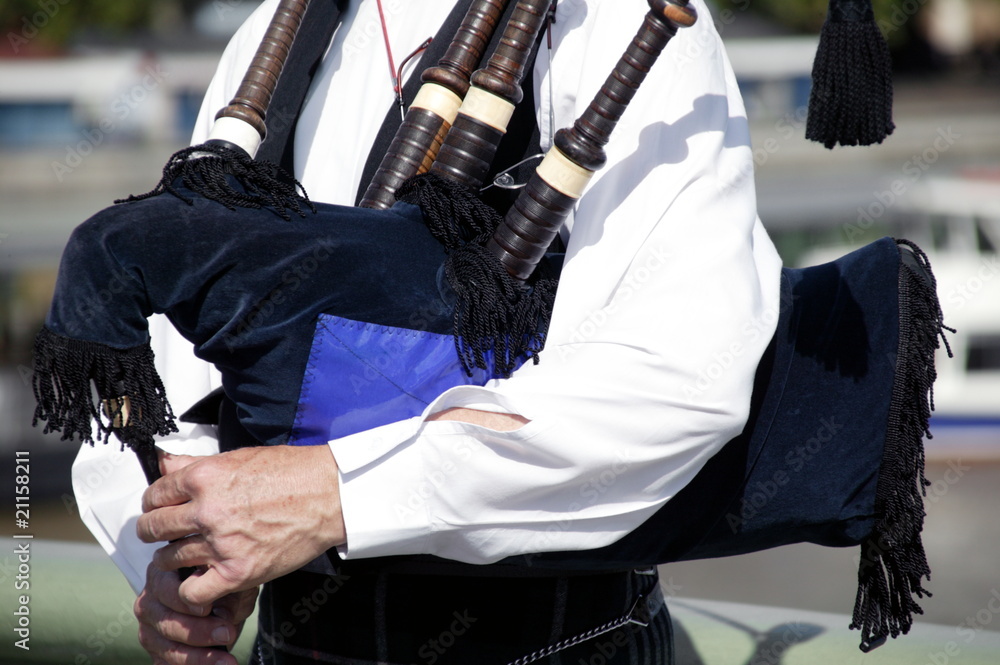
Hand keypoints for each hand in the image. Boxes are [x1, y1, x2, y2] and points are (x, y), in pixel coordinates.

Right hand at [135, 559, 256, 664]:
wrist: (220, 600)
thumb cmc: (221, 583)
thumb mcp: (226, 579)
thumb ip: (224, 591)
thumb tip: (223, 615)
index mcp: (161, 575)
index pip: (165, 589)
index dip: (184, 601)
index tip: (208, 608)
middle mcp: (149, 602)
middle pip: (167, 622)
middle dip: (199, 631)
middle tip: (227, 633)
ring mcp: (149, 629)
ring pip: (168, 648)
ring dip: (199, 657)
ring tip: (226, 660)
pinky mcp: (155, 651)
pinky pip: (166, 664)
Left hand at [137, 445, 344, 606]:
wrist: (330, 495)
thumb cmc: (293, 473)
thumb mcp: (240, 458)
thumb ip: (197, 464)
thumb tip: (166, 464)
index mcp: (205, 478)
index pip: (155, 494)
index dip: (154, 503)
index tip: (160, 509)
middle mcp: (208, 510)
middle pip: (154, 528)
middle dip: (154, 531)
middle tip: (163, 534)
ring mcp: (222, 543)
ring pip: (169, 559)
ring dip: (174, 559)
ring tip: (188, 556)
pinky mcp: (239, 571)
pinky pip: (193, 591)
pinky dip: (192, 590)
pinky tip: (203, 580)